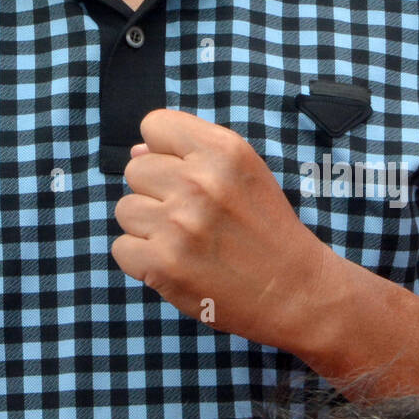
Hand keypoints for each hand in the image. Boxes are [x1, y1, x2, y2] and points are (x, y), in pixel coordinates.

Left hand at [112, 109, 335, 346]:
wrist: (297, 292)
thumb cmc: (266, 229)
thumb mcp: (244, 174)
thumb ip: (192, 154)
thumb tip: (136, 151)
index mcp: (223, 150)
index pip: (154, 125)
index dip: (163, 150)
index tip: (182, 173)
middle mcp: (199, 181)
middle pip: (135, 169)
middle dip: (156, 191)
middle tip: (191, 215)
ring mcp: (178, 224)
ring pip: (125, 208)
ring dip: (147, 227)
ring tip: (184, 240)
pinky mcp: (163, 264)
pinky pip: (121, 248)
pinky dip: (142, 259)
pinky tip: (175, 263)